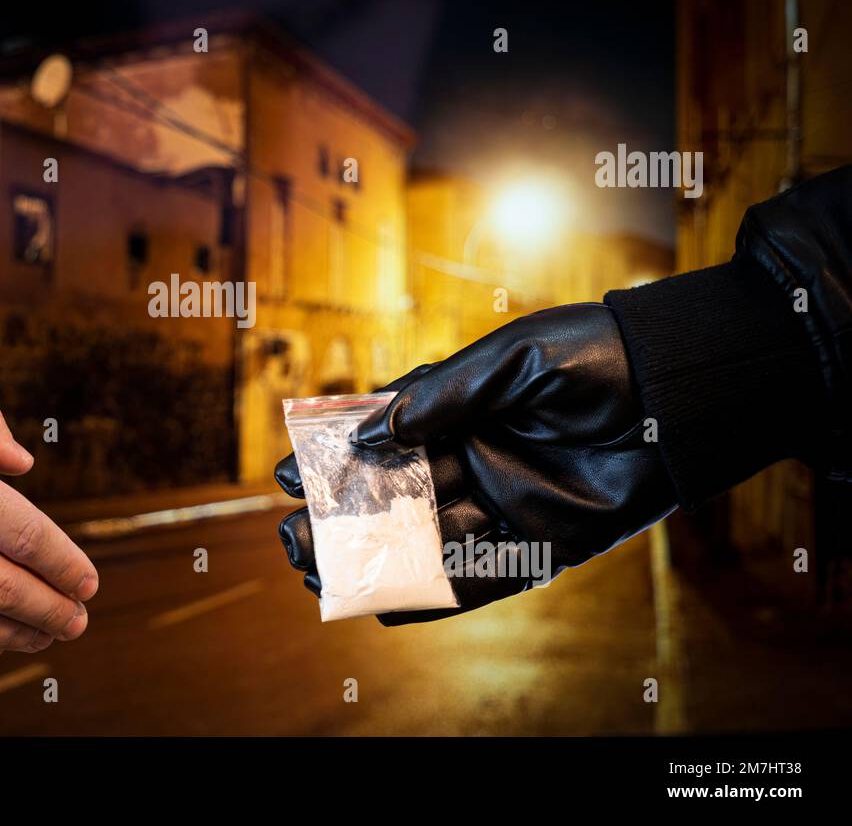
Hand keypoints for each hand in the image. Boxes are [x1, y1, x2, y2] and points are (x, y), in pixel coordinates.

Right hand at [275, 304, 675, 622]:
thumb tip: (372, 433)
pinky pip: (483, 579)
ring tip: (316, 574)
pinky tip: (384, 607)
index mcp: (463, 412)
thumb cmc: (593, 358)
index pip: (384, 439)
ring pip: (428, 542)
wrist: (677, 395)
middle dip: (342, 519)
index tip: (288, 474)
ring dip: (375, 561)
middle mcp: (479, 460)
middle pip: (395, 498)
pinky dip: (435, 596)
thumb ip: (441, 395)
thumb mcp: (509, 361)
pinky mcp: (546, 544)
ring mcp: (509, 505)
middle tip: (291, 538)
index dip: (335, 459)